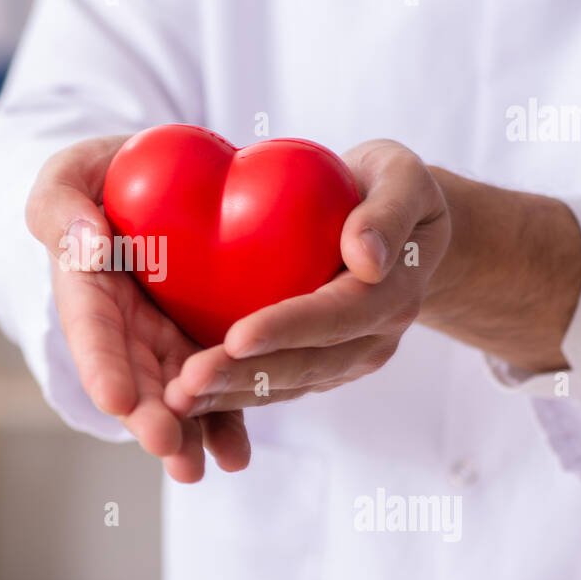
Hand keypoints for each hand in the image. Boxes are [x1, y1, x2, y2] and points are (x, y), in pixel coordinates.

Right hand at [25, 135, 251, 482]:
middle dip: (148, 417)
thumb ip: (60, 205)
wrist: (158, 182)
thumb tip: (84, 244)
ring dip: (189, 434)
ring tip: (201, 467)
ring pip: (177, 396)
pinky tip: (236, 455)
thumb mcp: (69, 175)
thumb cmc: (104, 175)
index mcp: (87, 292)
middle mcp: (125, 330)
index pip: (92, 330)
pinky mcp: (209, 346)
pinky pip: (221, 385)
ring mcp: (167, 344)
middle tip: (167, 446)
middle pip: (134, 380)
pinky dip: (227, 421)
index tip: (114, 397)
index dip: (102, 364)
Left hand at [163, 139, 450, 416]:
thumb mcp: (403, 178)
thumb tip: (367, 259)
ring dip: (230, 397)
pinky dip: (230, 398)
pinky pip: (273, 387)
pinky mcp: (317, 368)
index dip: (287, 329)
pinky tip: (184, 401)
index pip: (336, 317)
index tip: (237, 337)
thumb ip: (389, 211)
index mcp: (391, 294)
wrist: (399, 228)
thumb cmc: (393, 187)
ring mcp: (344, 360)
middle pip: (305, 365)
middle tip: (189, 381)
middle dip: (246, 376)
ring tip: (177, 401)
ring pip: (285, 386)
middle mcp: (370, 339)